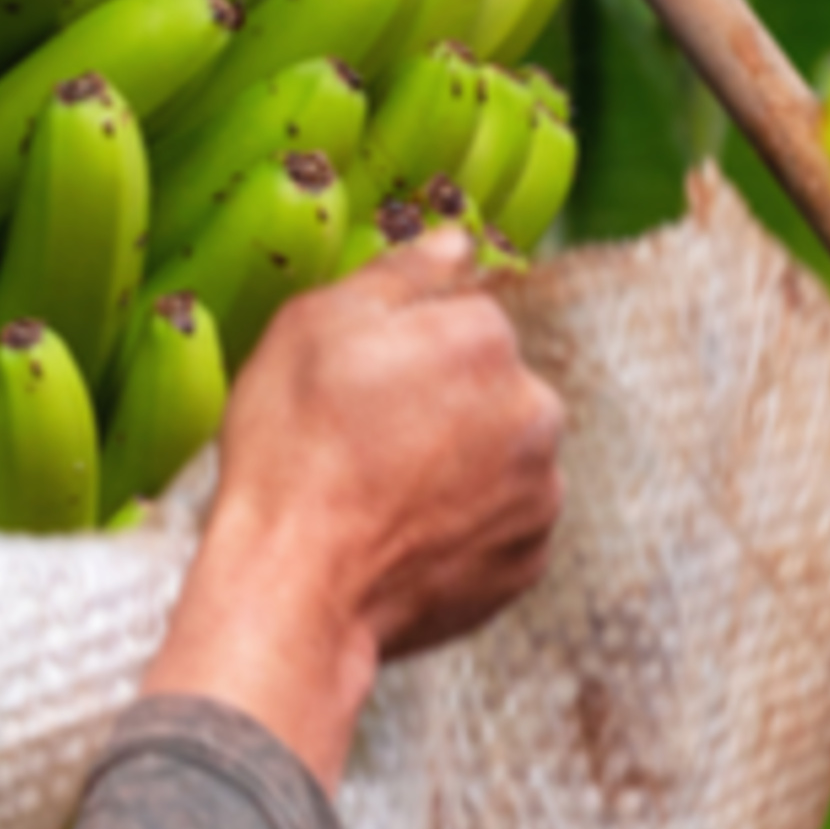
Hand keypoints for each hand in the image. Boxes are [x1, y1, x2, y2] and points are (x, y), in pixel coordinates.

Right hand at [138, 229, 565, 785]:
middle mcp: (535, 410)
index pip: (462, 315)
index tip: (356, 380)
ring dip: (455, 463)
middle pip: (489, 385)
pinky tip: (398, 532)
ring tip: (378, 492)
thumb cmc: (292, 447)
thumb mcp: (315, 325)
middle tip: (362, 438)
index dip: (401, 345)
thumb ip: (401, 274)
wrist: (294, 586)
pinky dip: (460, 524)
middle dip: (440, 402)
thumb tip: (458, 242)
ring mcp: (538, 494)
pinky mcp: (526, 562)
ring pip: (498, 454)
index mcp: (486, 338)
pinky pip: (497, 522)